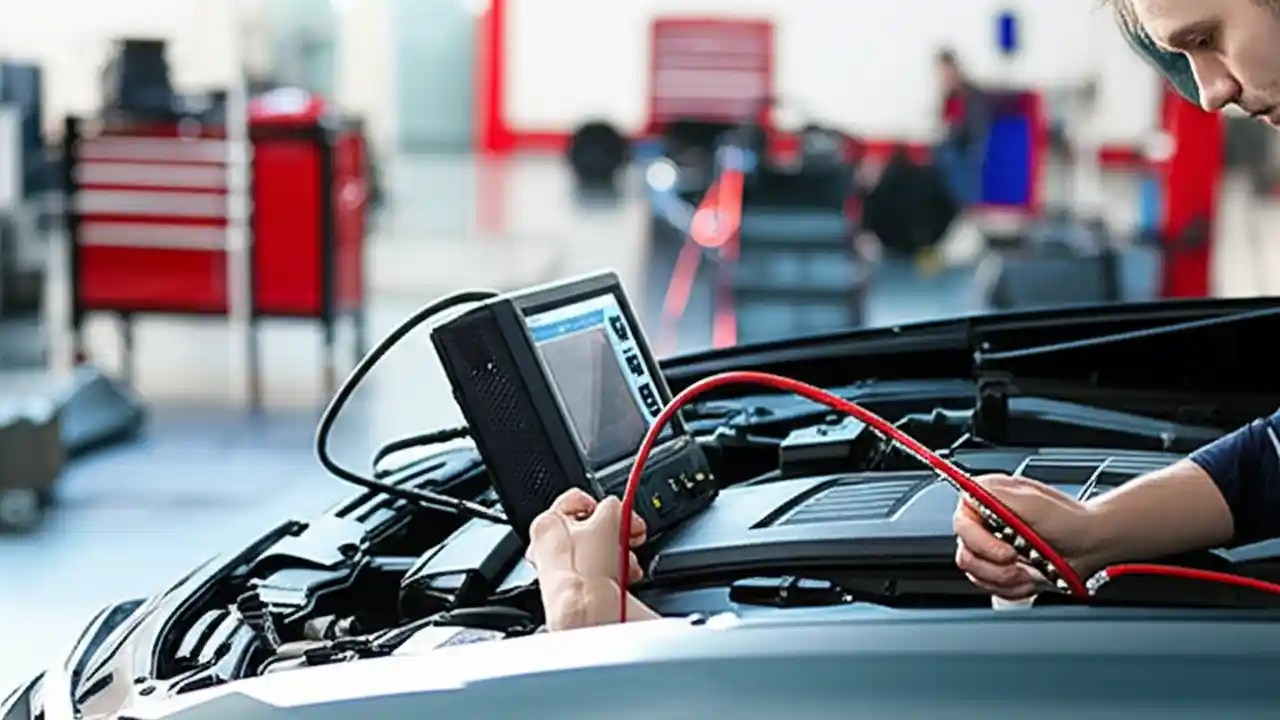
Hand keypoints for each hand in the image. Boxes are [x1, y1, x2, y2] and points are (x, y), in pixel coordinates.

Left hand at [526, 489, 646, 583]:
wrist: (585, 615)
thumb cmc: (584, 571)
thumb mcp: (607, 521)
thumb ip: (613, 506)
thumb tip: (617, 506)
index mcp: (547, 523)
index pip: (576, 499)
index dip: (602, 504)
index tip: (618, 513)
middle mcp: (546, 546)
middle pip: (589, 528)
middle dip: (615, 532)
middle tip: (629, 536)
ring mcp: (560, 571)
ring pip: (597, 551)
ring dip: (618, 554)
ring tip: (627, 562)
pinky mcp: (574, 590)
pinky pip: (598, 572)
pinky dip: (613, 573)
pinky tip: (624, 577)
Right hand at [953, 474, 1101, 599]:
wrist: (1091, 545)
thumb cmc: (1069, 520)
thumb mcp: (1032, 501)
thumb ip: (995, 496)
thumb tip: (969, 491)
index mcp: (985, 501)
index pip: (962, 525)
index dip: (980, 544)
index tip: (1007, 553)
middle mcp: (983, 524)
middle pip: (966, 555)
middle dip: (996, 568)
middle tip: (1021, 565)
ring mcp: (990, 550)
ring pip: (978, 576)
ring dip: (1007, 580)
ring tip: (1032, 572)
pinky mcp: (999, 570)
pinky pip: (993, 588)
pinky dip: (1016, 589)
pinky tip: (1033, 577)